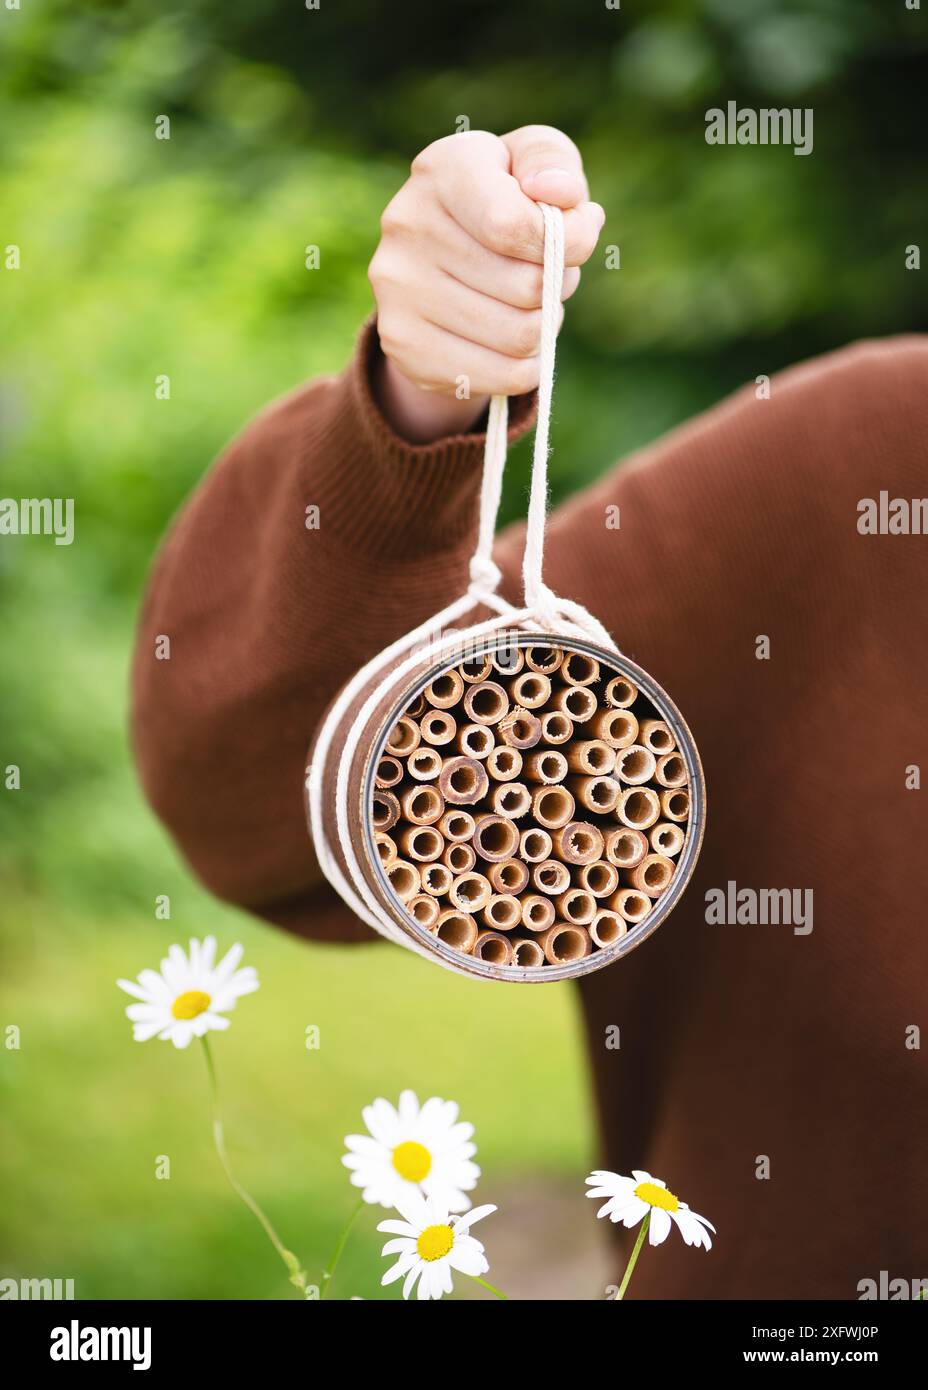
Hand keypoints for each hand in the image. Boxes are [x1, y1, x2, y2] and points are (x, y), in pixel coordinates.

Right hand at [369, 125, 604, 442]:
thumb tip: (563, 194)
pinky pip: (502, 375)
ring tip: (529, 304)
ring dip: (544, 325)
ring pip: (520, 336)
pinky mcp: (402, 343)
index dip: (567, 243)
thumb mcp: (530, 162)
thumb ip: (553, 162)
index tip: (578, 237)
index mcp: (442, 170)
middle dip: (557, 284)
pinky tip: (516, 344)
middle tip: (547, 273)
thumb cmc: (501, 201)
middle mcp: (407, 225)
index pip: (514, 227)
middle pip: (527, 287)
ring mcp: (397, 289)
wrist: (435, 261)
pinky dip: (527, 366)